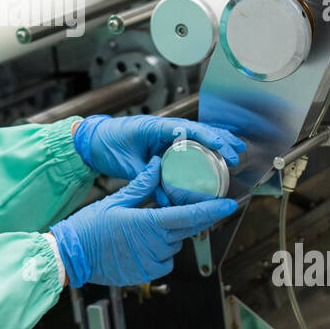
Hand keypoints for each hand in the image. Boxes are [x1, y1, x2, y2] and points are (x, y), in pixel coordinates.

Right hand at [49, 156, 239, 287]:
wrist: (73, 255)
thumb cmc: (91, 226)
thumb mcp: (117, 200)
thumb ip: (142, 184)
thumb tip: (157, 165)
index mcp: (149, 223)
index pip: (189, 215)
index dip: (213, 209)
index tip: (229, 204)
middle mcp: (155, 244)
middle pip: (187, 229)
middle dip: (197, 218)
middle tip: (203, 206)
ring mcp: (151, 261)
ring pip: (175, 244)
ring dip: (171, 235)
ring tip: (148, 226)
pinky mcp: (147, 273)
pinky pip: (166, 261)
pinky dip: (161, 252)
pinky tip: (144, 244)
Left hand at [73, 113, 245, 204]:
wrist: (92, 139)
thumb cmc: (106, 145)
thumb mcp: (126, 166)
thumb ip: (146, 181)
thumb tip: (165, 201)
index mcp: (153, 127)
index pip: (186, 129)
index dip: (207, 136)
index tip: (222, 146)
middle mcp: (162, 127)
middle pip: (197, 129)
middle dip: (219, 139)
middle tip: (237, 151)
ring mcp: (164, 133)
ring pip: (196, 135)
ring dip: (216, 141)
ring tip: (235, 150)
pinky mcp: (163, 141)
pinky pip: (187, 142)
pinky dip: (203, 147)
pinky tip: (216, 155)